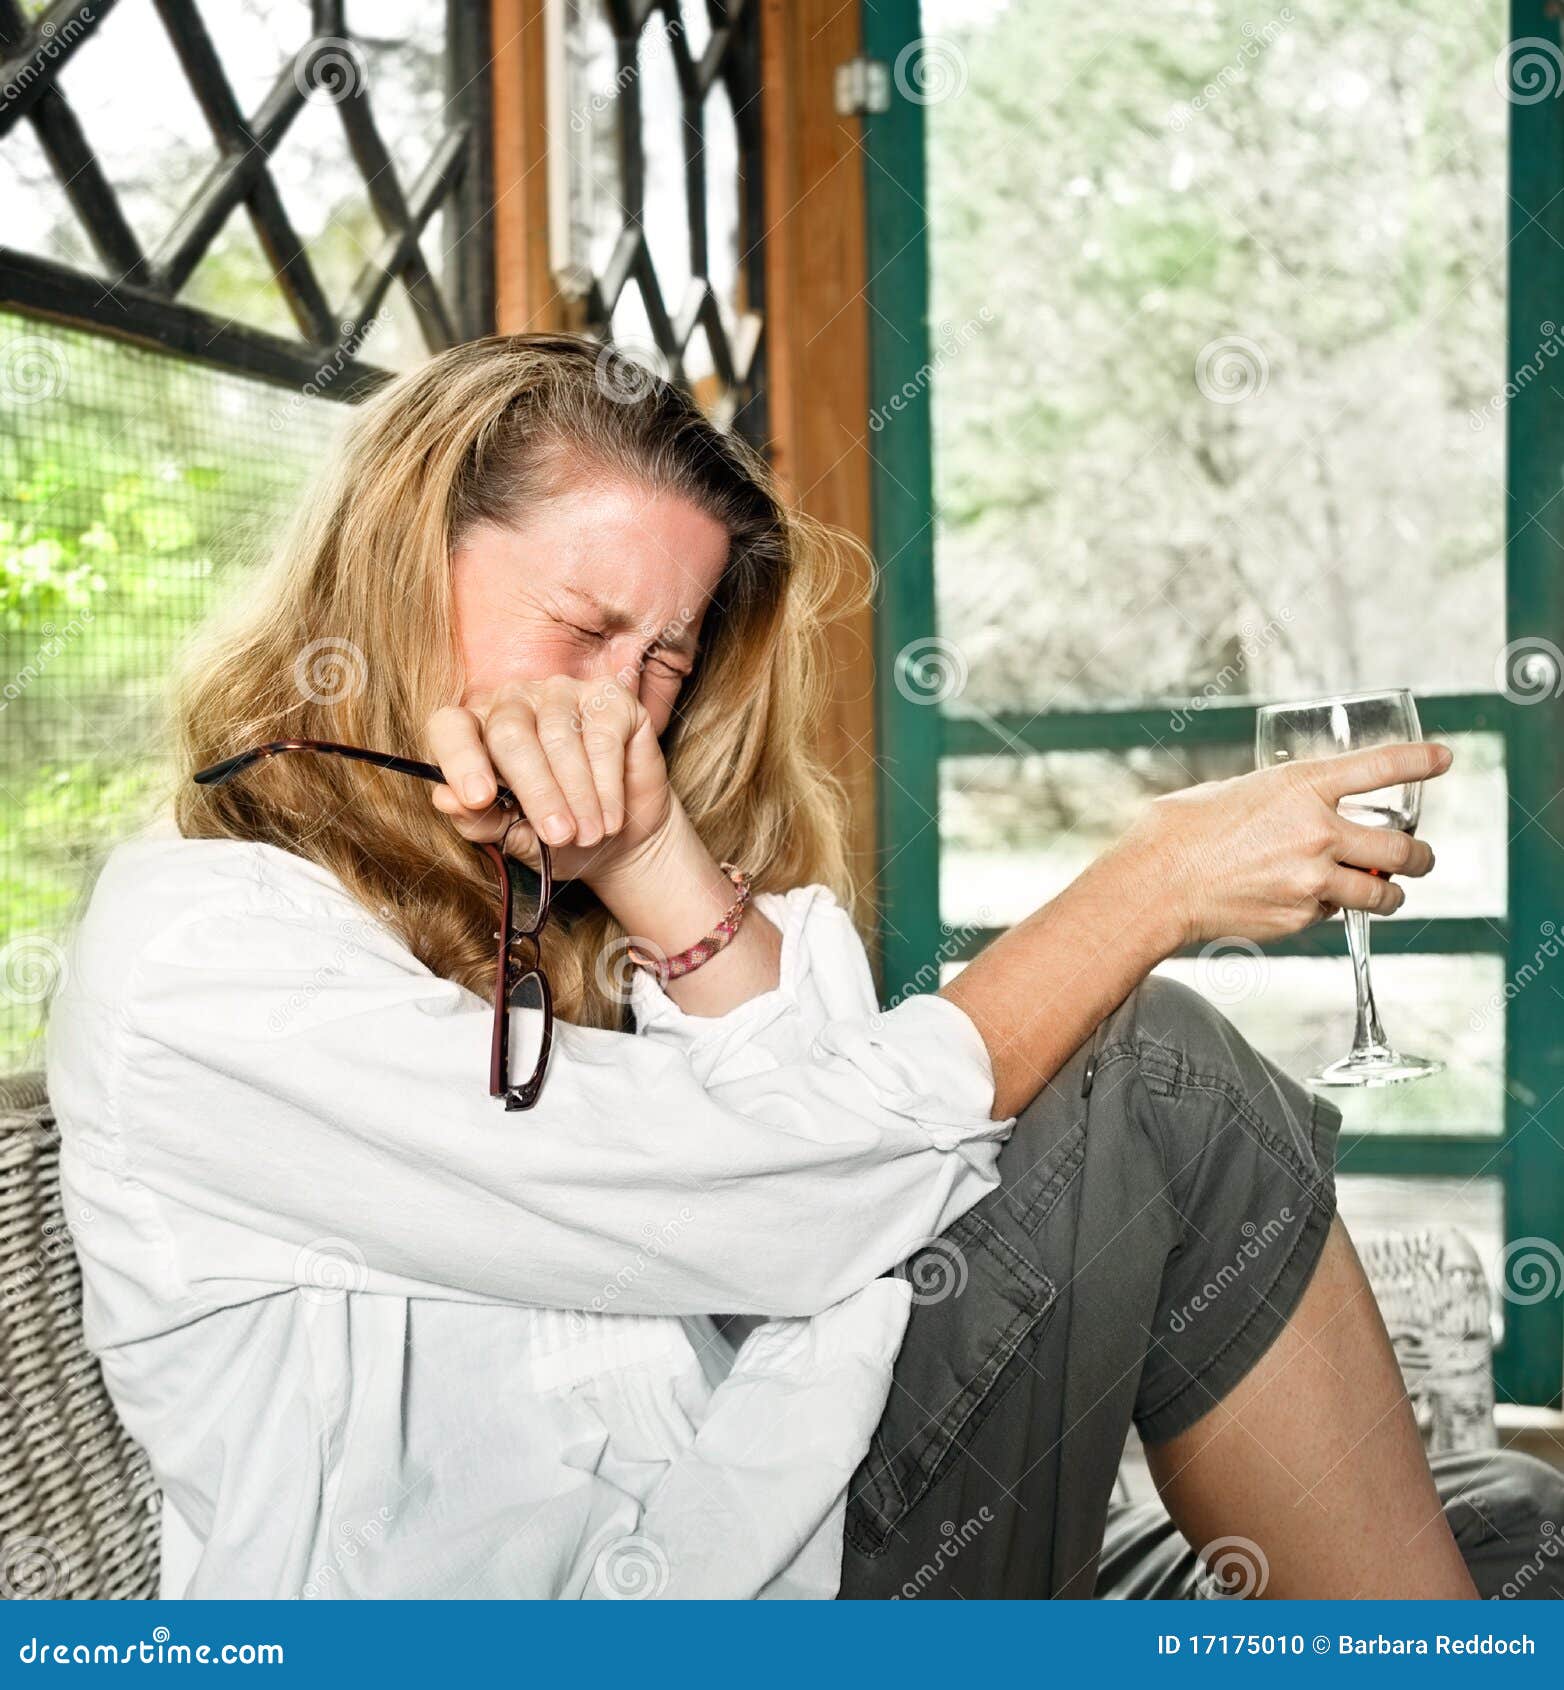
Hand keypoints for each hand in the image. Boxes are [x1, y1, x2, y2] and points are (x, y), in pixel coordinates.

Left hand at [424, 677, 673, 883]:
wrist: (617, 843)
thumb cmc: (555, 834)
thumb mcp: (511, 837)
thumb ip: (478, 820)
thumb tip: (446, 800)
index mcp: (477, 729)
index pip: (451, 726)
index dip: (460, 758)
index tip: (477, 798)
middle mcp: (514, 701)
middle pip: (510, 733)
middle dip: (536, 792)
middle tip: (557, 835)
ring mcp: (562, 692)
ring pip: (559, 736)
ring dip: (577, 794)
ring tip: (589, 835)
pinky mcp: (609, 698)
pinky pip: (602, 736)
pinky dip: (606, 784)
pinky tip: (610, 816)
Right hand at [1117, 741, 1451, 948]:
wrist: (1156, 884)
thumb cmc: (1182, 831)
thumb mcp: (1236, 791)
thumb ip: (1279, 798)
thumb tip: (1296, 805)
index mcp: (1301, 786)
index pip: (1382, 768)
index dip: (1420, 761)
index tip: (1443, 759)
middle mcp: (1317, 832)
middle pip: (1402, 849)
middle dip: (1420, 856)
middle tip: (1419, 856)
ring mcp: (1312, 880)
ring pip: (1382, 894)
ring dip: (1390, 893)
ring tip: (1386, 892)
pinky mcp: (1300, 917)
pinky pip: (1333, 912)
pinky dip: (1330, 907)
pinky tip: (1307, 899)